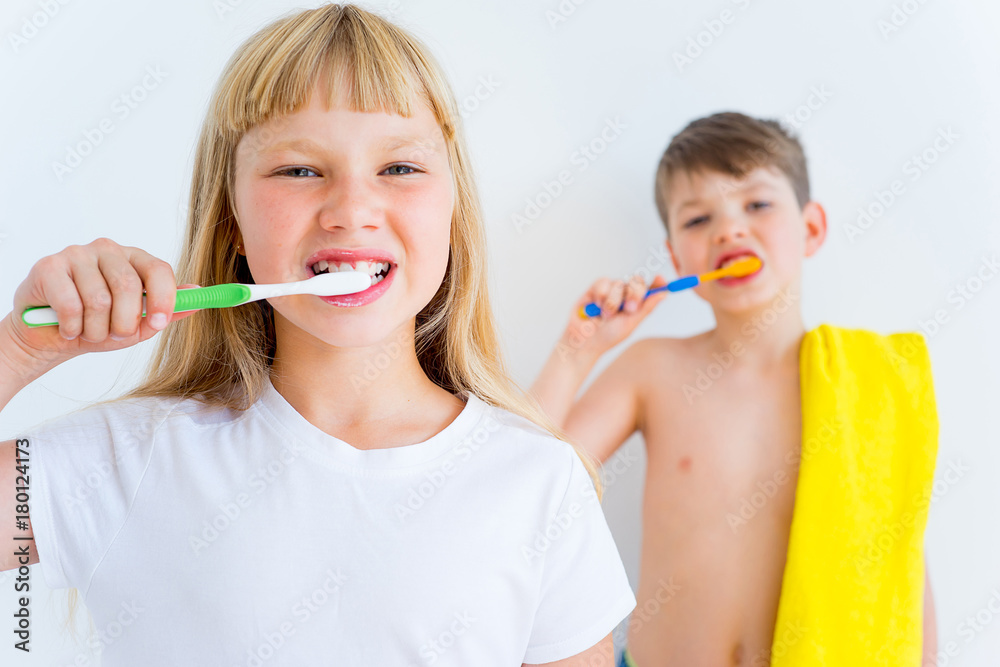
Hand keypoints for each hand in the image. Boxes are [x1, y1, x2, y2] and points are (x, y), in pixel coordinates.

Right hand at [2, 238, 199, 381]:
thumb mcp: (138, 324)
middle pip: (129, 286)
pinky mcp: (49, 266)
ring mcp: (76, 254)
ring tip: (88, 332)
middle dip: (124, 323)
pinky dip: (72, 327)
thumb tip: (198, 294)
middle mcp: (107, 250)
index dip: (163, 298)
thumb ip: (168, 311)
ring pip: (99, 300)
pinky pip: (71, 305)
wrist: (48, 337)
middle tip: (115, 336)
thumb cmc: (97, 326)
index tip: (158, 323)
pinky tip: (67, 329)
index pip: (158, 269)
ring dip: (96, 330)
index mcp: (133, 259)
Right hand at [559, 274, 667, 358]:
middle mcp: (625, 294)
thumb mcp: (630, 324)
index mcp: (637, 304)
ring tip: (606, 316)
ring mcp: (610, 289)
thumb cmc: (608, 336)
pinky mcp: (596, 287)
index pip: (650, 288)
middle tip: (629, 309)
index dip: (657, 282)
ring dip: (612, 302)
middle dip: (634, 294)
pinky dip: (600, 296)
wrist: (584, 341)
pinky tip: (596, 307)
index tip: (661, 278)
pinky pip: (603, 282)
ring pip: (618, 283)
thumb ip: (646, 308)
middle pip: (636, 281)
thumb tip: (664, 294)